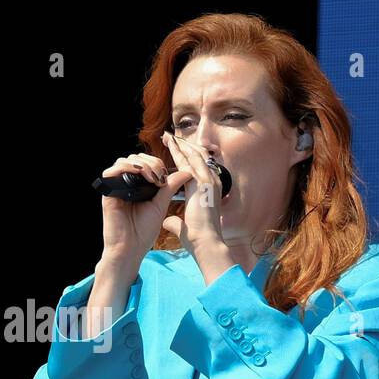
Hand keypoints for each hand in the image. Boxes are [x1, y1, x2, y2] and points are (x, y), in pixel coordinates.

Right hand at [98, 148, 196, 268]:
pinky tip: (140, 175)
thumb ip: (170, 187)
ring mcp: (115, 188)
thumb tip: (187, 171)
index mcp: (137, 187)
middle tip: (160, 176)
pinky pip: (111, 172)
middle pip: (135, 158)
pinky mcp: (107, 193)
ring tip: (152, 177)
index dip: (157, 163)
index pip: (145, 163)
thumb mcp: (161, 205)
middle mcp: (125, 185)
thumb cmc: (143, 231)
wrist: (130, 249)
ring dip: (141, 164)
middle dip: (151, 162)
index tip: (166, 177)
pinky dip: (126, 167)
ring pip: (124, 161)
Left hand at [159, 131, 226, 261]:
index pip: (196, 169)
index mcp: (208, 191)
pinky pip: (191, 160)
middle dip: (183, 147)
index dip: (185, 158)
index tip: (174, 151)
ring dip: (181, 144)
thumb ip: (176, 222)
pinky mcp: (204, 182)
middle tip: (170, 137)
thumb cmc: (198, 239)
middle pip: (197, 157)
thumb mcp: (185, 227)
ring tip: (169, 136)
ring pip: (195, 155)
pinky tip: (172, 143)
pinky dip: (181, 151)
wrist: (206, 242)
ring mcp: (209, 181)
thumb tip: (166, 222)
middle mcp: (212, 182)